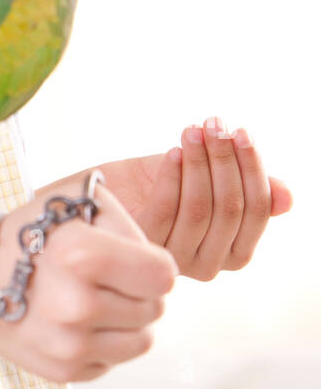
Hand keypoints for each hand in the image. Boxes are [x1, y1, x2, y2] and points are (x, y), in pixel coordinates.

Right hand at [0, 180, 177, 382]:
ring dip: (128, 319)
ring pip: (143, 340)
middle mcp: (75, 304)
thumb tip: (159, 270)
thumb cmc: (32, 234)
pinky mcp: (66, 372)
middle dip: (138, 290)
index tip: (131, 259)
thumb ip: (127, 226)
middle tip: (105, 277)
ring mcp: (70, 345)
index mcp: (81, 254)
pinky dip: (103, 341)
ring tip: (94, 298)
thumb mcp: (76, 202)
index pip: (163, 275)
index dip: (152, 264)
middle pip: (156, 307)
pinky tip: (76, 321)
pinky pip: (115, 359)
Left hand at [93, 117, 292, 280]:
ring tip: (192, 130)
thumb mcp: (202, 178)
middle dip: (225, 159)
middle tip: (214, 123)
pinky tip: (172, 152)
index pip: (256, 211)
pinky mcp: (141, 247)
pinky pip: (166, 210)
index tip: (240, 132)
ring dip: (200, 162)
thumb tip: (287, 197)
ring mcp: (173, 260)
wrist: (101, 190)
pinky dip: (173, 177)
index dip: (253, 169)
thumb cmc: (155, 183)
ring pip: (201, 208)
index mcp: (233, 251)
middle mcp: (207, 264)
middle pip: (231, 208)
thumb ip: (241, 185)